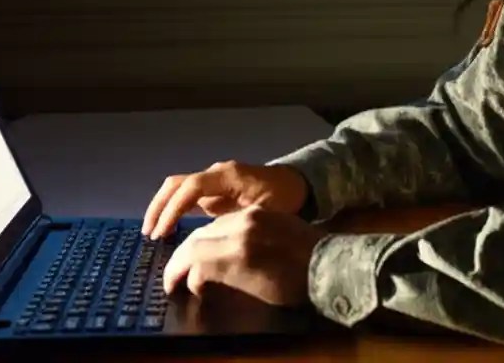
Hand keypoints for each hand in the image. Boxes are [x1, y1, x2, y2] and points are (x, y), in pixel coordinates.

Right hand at [141, 161, 308, 239]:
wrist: (299, 184)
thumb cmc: (285, 199)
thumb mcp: (265, 213)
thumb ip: (238, 222)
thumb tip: (211, 240)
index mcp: (228, 176)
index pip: (192, 188)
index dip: (174, 209)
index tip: (162, 232)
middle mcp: (216, 174)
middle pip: (177, 184)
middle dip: (159, 207)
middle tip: (149, 233)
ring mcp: (214, 182)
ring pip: (179, 189)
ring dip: (164, 208)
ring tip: (154, 234)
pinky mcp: (216, 191)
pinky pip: (189, 197)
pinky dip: (175, 211)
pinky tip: (169, 231)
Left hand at [161, 205, 325, 306]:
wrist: (331, 265)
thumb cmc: (310, 256)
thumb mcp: (279, 235)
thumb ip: (253, 239)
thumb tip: (229, 258)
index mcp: (254, 213)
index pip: (214, 225)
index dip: (198, 245)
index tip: (191, 262)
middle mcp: (243, 219)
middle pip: (199, 235)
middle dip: (181, 257)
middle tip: (173, 276)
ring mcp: (239, 238)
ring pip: (193, 248)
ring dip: (178, 268)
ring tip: (172, 284)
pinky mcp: (237, 260)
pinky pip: (201, 267)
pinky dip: (191, 280)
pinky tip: (192, 290)